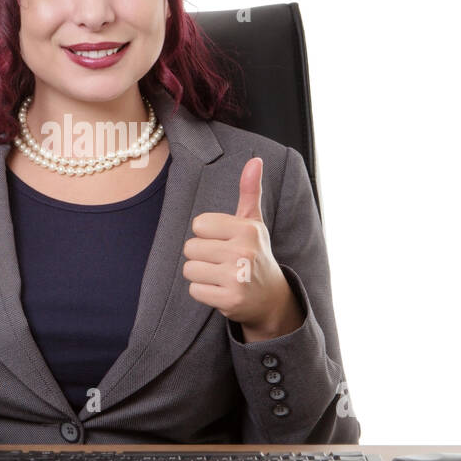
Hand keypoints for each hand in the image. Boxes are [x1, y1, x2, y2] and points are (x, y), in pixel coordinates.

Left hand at [183, 157, 303, 341]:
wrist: (271, 297)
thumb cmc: (256, 254)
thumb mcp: (253, 223)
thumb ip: (249, 191)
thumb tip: (255, 160)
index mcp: (246, 229)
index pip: (198, 225)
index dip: (207, 235)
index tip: (224, 242)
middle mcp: (243, 252)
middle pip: (190, 247)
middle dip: (201, 256)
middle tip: (222, 262)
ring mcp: (237, 277)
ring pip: (189, 269)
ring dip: (201, 275)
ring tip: (221, 276)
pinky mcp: (230, 300)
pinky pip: (194, 290)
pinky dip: (204, 292)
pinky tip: (221, 290)